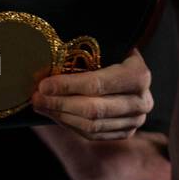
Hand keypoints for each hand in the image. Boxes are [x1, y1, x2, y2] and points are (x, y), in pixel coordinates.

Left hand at [31, 48, 152, 140]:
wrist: (134, 69)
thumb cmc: (115, 52)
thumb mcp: (108, 45)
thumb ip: (85, 51)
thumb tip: (46, 58)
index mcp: (138, 75)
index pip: (98, 84)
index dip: (68, 86)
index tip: (43, 85)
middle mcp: (142, 101)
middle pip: (93, 109)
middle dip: (60, 104)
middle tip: (36, 98)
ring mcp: (136, 120)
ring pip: (92, 125)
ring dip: (61, 117)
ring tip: (41, 106)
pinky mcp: (127, 132)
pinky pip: (94, 134)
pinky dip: (71, 125)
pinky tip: (55, 114)